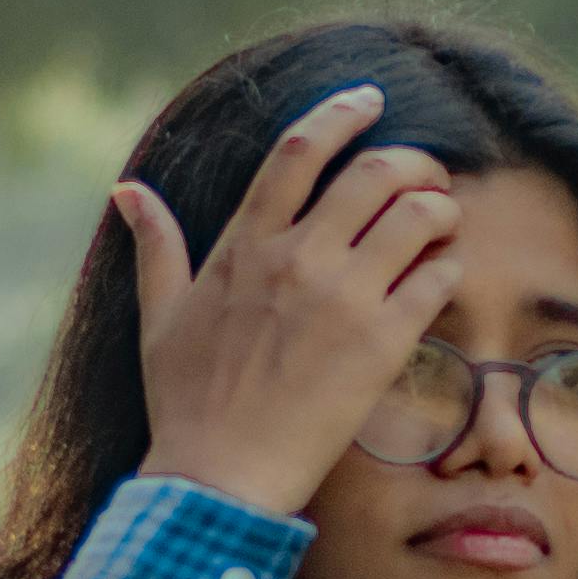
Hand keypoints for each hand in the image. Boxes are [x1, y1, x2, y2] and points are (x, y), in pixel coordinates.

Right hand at [109, 82, 463, 516]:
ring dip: (441, 208)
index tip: (370, 101)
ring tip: (442, 225)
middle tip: (426, 174)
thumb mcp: (159, 317)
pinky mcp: (381, 343)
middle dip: (413, 161)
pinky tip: (442, 276)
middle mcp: (296, 258)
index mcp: (245, 244)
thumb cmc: (185, 404)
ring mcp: (343, 297)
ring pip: (418, 214)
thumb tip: (127, 191)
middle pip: (376, 171)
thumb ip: (155, 247)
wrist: (218, 478)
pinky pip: (437, 276)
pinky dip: (450, 265)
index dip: (342, 113)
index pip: (299, 150)